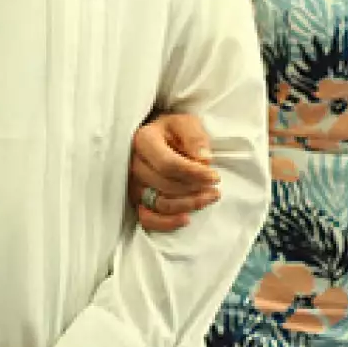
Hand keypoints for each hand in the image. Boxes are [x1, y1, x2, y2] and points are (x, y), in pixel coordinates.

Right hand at [128, 112, 218, 232]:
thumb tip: (203, 160)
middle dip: (194, 189)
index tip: (214, 177)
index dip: (194, 174)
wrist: (159, 138)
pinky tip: (186, 219)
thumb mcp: (186, 123)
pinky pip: (147, 218)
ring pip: (159, 203)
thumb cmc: (173, 131)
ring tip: (208, 199)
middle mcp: (133, 163)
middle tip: (214, 189)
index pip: (168, 164)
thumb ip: (195, 137)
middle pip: (165, 185)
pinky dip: (166, 223)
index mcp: (144, 140)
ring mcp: (133, 183)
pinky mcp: (136, 199)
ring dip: (187, 205)